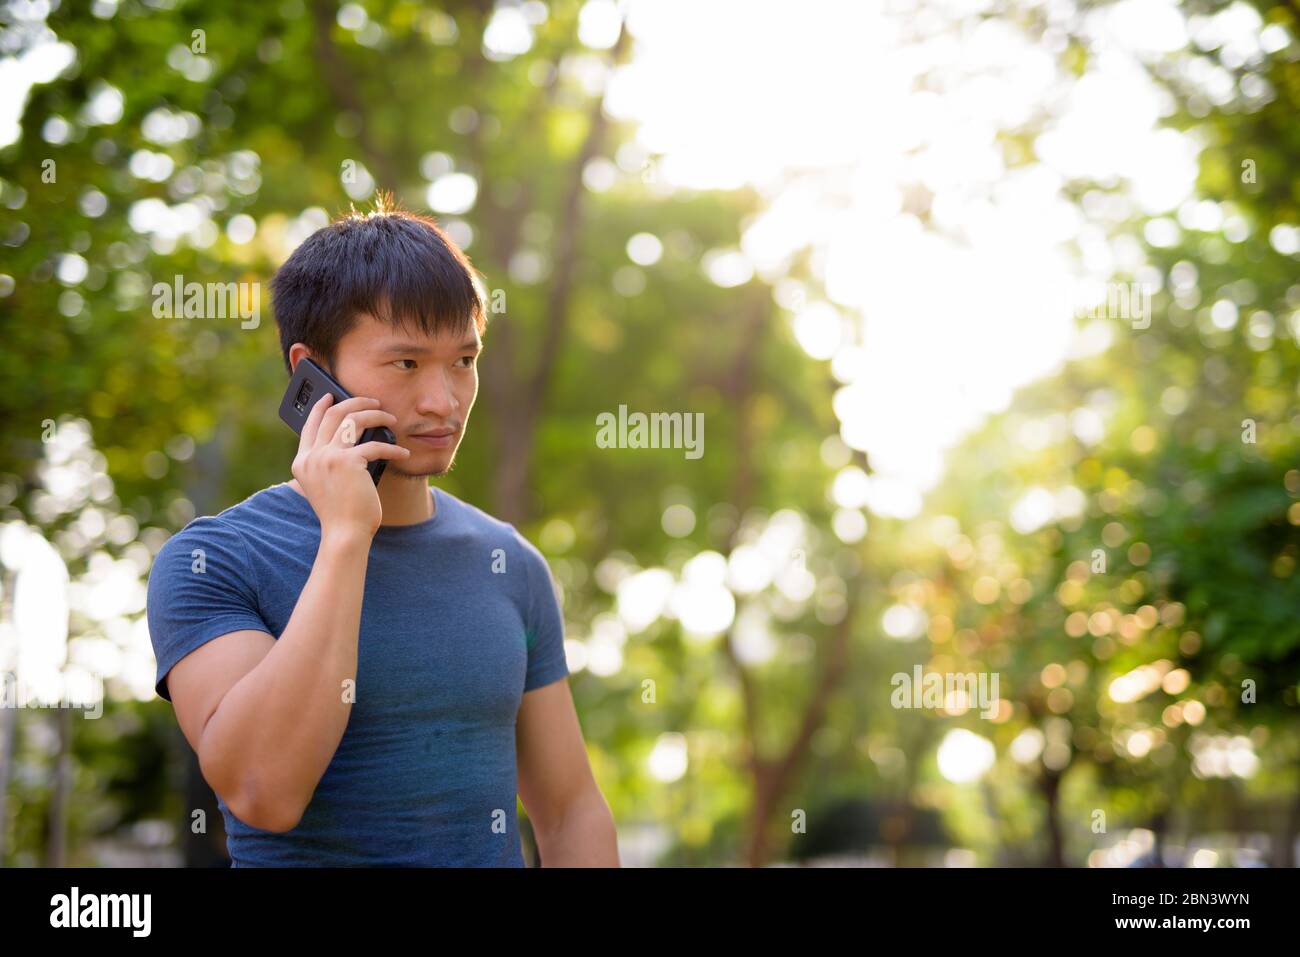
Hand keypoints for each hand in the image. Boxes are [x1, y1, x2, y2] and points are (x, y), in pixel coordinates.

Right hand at [290, 392, 409, 539]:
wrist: (344, 533)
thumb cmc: (341, 512)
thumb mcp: (326, 483)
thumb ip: (329, 461)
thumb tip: (352, 434)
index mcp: (302, 462)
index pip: (310, 424)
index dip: (321, 407)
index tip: (332, 395)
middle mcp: (312, 456)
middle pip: (333, 414)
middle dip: (355, 402)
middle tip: (373, 402)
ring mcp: (328, 458)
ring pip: (354, 420)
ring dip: (376, 415)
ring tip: (391, 419)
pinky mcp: (349, 463)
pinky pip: (375, 445)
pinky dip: (393, 448)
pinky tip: (403, 452)